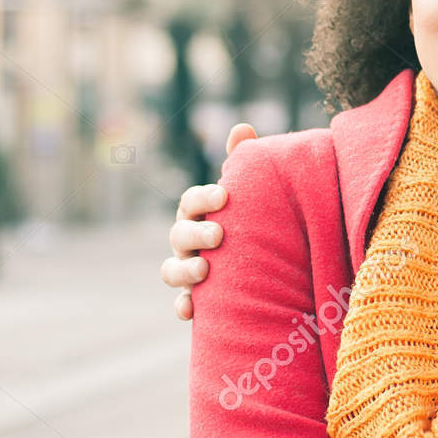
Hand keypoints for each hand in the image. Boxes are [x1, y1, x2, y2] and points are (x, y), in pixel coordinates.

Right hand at [158, 123, 256, 319]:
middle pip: (179, 235)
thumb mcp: (252, 191)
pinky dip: (183, 306)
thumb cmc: (253, 217)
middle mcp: (188, 240)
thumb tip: (241, 127)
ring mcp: (189, 269)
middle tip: (219, 235)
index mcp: (200, 212)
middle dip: (196, 234)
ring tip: (204, 271)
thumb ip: (243, 162)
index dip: (203, 197)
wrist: (267, 260)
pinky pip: (182, 305)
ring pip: (171, 270)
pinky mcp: (198, 299)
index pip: (191, 201)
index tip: (224, 196)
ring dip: (184, 271)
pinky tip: (190, 310)